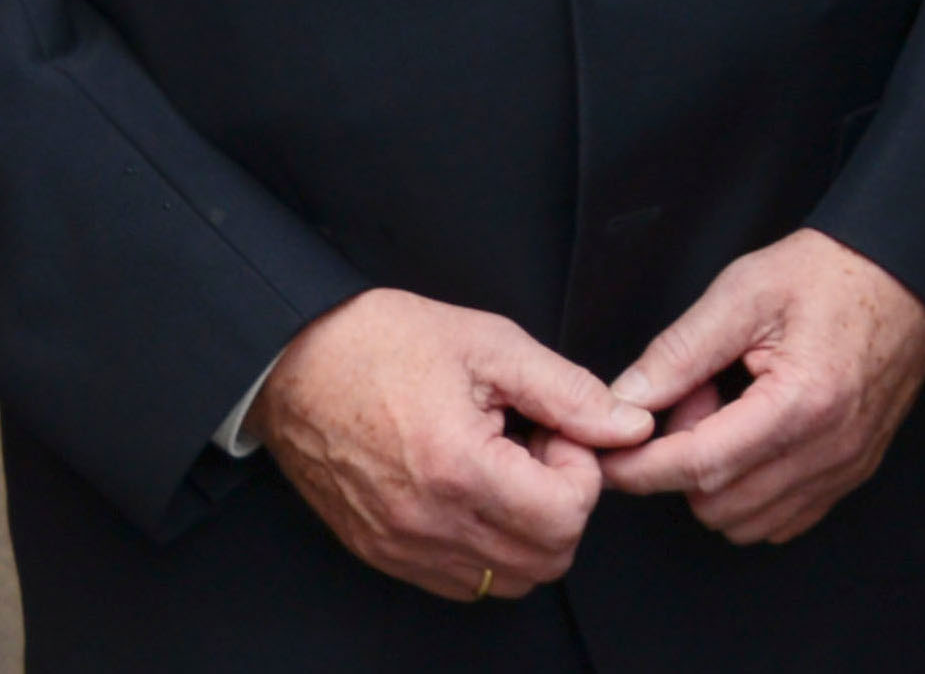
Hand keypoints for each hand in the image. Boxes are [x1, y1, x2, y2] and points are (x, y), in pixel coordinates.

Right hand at [250, 288, 652, 601]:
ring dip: (527, 531)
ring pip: (507, 580)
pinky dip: (487, 548)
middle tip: (536, 448)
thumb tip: (628, 427)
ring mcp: (400, 546)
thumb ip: (570, 392)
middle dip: (562, 503)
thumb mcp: (492, 346)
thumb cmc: (383, 344)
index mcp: (457, 468)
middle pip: (546, 558)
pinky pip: (461, 581)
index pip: (567, 515)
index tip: (557, 431)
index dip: (581, 470)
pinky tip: (475, 491)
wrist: (295, 363)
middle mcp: (426, 523)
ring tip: (505, 467)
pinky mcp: (381, 553)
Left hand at [597, 230, 924, 544]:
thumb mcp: (744, 293)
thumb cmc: (831, 274)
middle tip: (695, 401)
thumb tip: (622, 403)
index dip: (641, 468)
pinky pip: (783, 520)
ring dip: (717, 484)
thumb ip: (678, 353)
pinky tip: (754, 442)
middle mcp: (829, 447)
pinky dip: (751, 497)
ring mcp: (846, 466)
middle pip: (717, 504)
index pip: (699, 466)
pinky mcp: (854, 472)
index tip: (611, 456)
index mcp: (801, 401)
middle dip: (683, 465)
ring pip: (747, 522)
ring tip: (729, 417)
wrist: (908, 274)